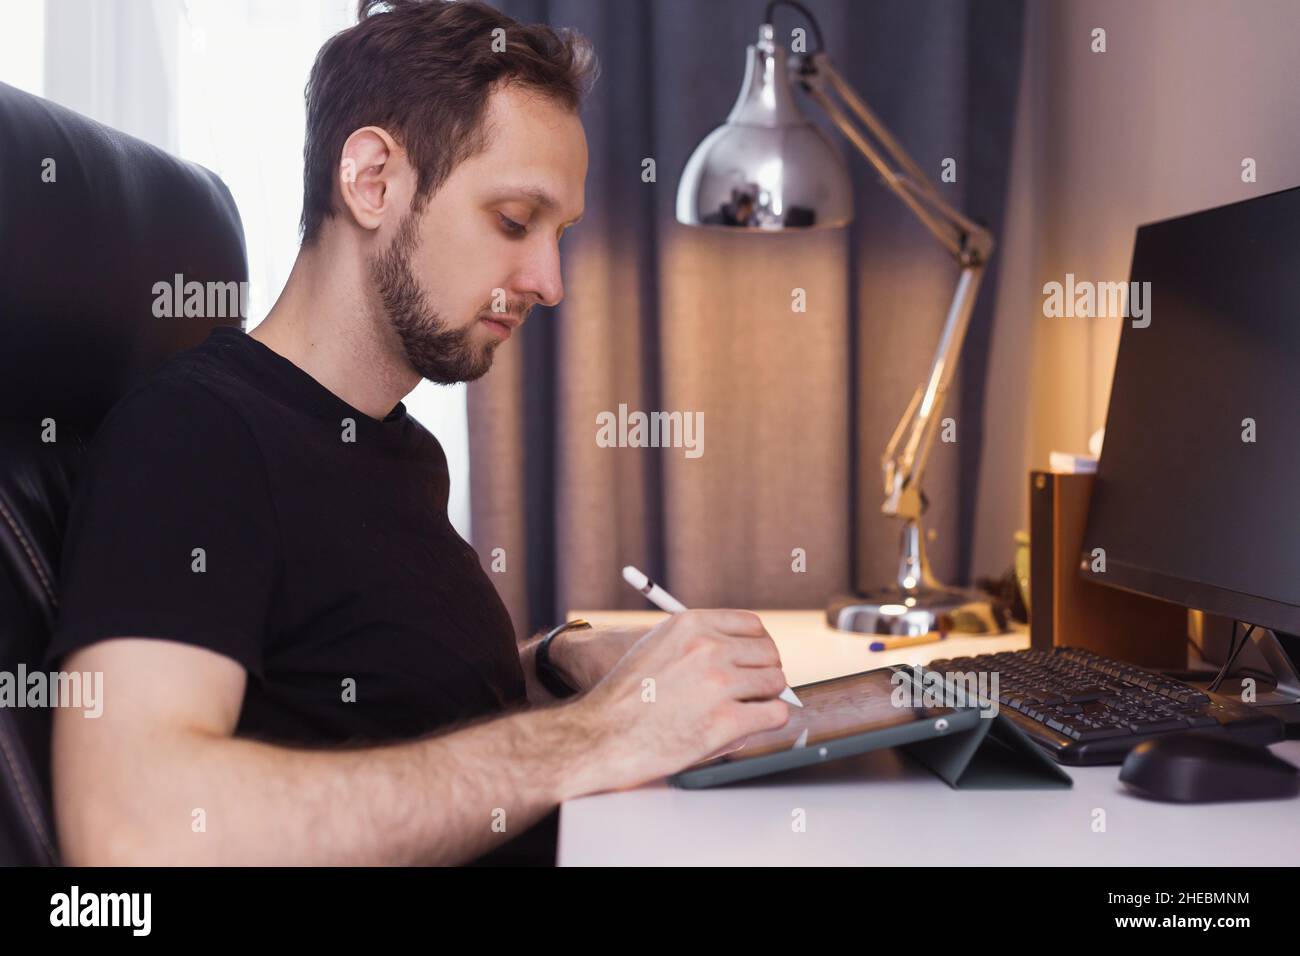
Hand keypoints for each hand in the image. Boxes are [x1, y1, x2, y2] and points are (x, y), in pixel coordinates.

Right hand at [564, 609, 790, 795]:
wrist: (599, 736)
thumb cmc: (624, 697)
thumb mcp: (655, 647)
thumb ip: (696, 644)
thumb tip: (740, 655)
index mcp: (691, 624)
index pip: (753, 626)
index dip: (757, 647)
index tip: (754, 663)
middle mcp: (708, 648)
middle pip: (768, 653)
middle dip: (763, 672)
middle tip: (753, 690)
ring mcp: (719, 683)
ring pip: (775, 683)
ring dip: (766, 697)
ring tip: (748, 709)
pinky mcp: (726, 721)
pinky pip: (774, 714)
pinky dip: (769, 720)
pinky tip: (753, 725)